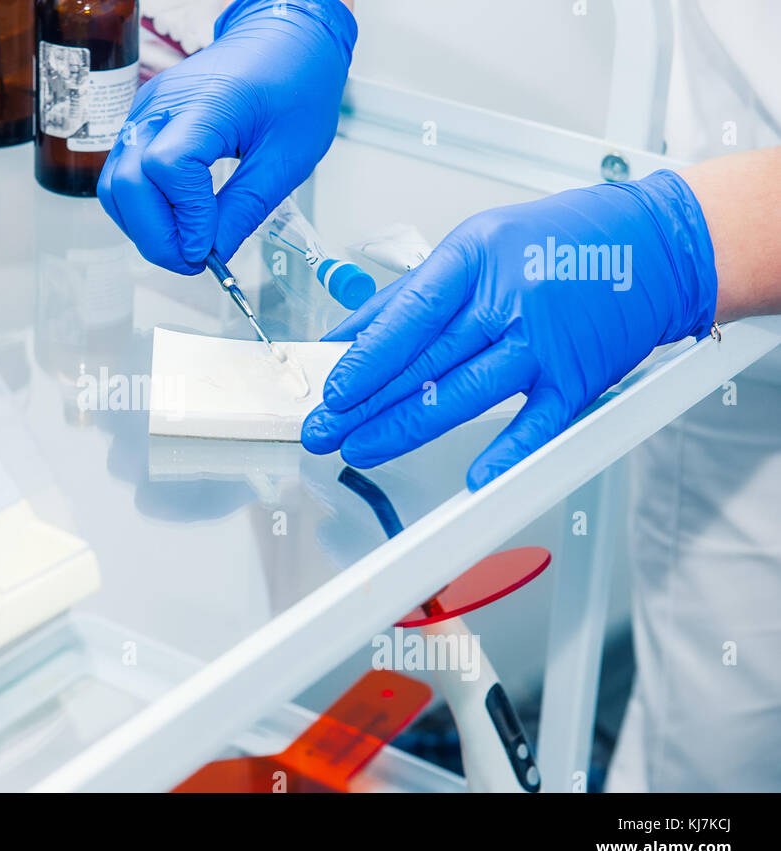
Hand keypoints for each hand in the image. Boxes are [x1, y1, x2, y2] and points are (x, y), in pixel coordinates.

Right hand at [98, 0, 356, 274]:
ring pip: (116, 184)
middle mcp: (162, 105)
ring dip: (144, 227)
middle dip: (156, 237)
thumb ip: (246, 208)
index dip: (184, 219)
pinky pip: (124, 174)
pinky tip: (176, 222)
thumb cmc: (295, 84)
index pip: (168, 169)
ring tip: (185, 246)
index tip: (207, 250)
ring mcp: (145, 112)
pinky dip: (143, 208)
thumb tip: (214, 252)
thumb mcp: (287, 157)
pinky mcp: (143, 123)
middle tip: (192, 262)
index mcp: (208, 104)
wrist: (285, 38)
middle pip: (128, 183)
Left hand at [301, 170, 718, 489]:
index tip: (331, 390)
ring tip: (360, 449)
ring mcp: (545, 343)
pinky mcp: (577, 378)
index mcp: (475, 259)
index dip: (365, 359)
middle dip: (364, 404)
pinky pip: (537, 423)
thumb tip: (346, 335)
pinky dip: (507, 452)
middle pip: (424, 362)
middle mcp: (509, 300)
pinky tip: (473, 478)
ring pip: (464, 394)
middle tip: (323, 432)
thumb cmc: (562, 241)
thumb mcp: (474, 245)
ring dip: (406, 428)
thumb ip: (407, 296)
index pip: (407, 317)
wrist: (659, 246)